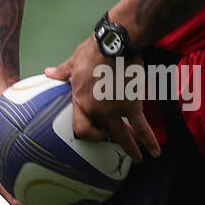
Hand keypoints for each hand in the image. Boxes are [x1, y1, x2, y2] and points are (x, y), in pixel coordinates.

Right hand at [0, 79, 58, 204]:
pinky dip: (56, 167)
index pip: (2, 186)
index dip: (14, 199)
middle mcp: (7, 163)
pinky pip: (44, 161)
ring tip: (68, 199)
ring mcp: (20, 157)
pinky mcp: (31, 148)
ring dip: (49, 191)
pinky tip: (74, 169)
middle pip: (22, 189)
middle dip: (36, 203)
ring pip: (35, 179)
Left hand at [46, 38, 160, 162]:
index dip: (89, 134)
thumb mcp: (73, 62)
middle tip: (120, 146)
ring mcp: (115, 110)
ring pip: (123, 136)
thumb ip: (62, 71)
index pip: (80, 128)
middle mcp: (96, 111)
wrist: (115, 45)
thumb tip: (49, 72)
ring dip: (132, 149)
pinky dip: (149, 140)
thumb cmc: (93, 51)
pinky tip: (155, 151)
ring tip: (140, 158)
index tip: (98, 134)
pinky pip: (141, 127)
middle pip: (102, 135)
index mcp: (81, 101)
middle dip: (111, 141)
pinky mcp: (132, 105)